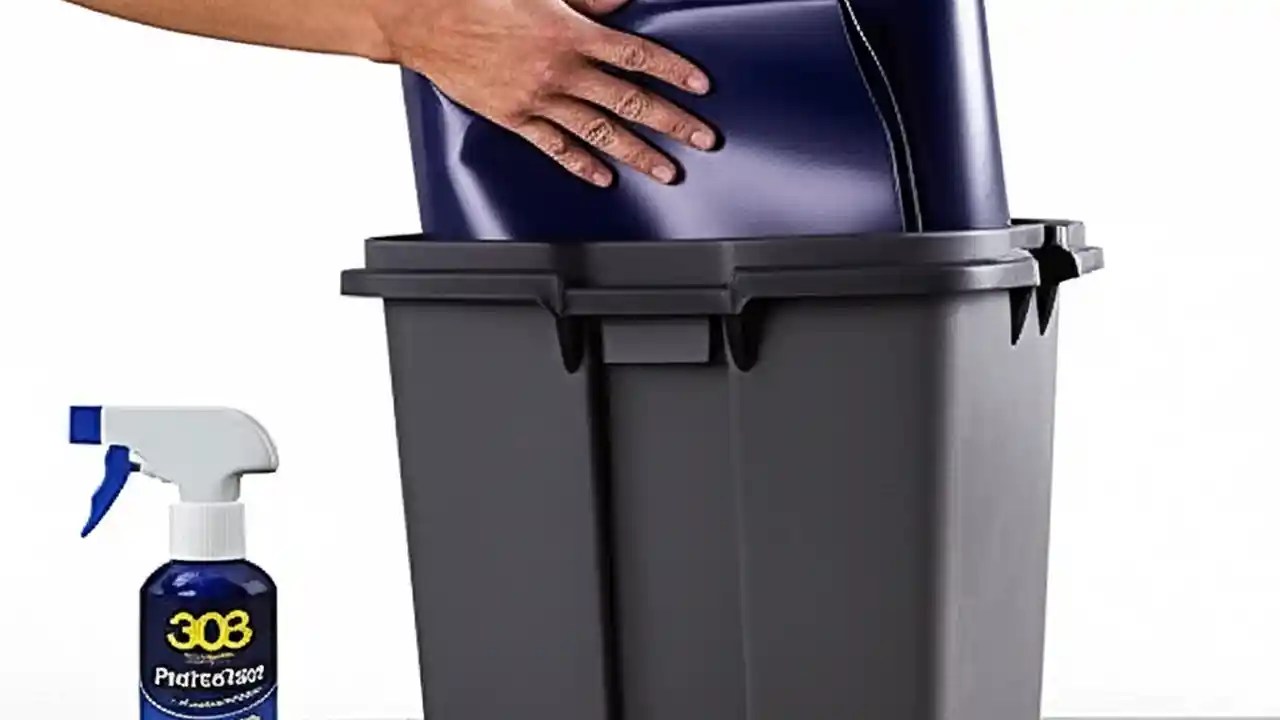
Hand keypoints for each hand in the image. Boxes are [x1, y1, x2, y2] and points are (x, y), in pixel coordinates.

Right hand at [367, 0, 717, 186]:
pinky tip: (604, 176)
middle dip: (671, 121)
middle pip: (629, 100)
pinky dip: (581, 163)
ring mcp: (537, 98)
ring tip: (666, 170)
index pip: (636, 55)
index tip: (700, 87)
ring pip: (599, 130)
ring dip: (637, 153)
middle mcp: (559, 70)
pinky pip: (554, 146)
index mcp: (570, 32)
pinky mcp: (513, 118)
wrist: (424, 18)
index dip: (673, 71)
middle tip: (701, 139)